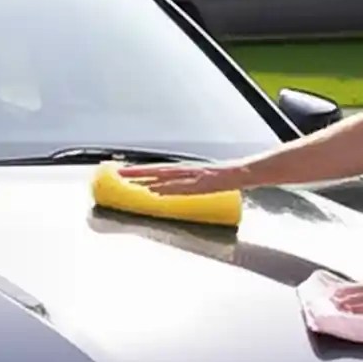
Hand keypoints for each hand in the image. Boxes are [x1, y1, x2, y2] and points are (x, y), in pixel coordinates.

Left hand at [116, 162, 249, 195]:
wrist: (244, 172)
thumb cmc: (224, 178)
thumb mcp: (200, 181)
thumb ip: (182, 185)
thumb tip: (162, 191)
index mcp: (185, 170)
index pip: (157, 169)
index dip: (140, 170)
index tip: (123, 172)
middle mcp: (186, 170)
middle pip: (157, 170)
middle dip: (137, 172)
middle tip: (119, 173)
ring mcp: (193, 176)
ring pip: (166, 176)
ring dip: (148, 179)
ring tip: (131, 181)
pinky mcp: (202, 183)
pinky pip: (181, 186)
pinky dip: (168, 188)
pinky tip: (157, 191)